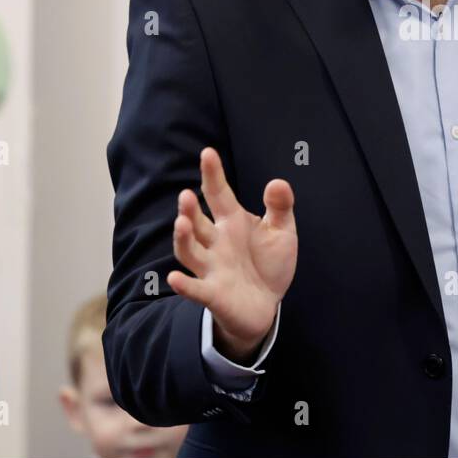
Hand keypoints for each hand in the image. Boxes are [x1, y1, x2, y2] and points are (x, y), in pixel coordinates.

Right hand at [166, 147, 296, 361]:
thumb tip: (277, 182)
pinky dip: (184, 285)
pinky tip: (175, 279)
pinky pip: (195, 289)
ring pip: (189, 251)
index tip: (208, 153)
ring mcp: (211, 267)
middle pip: (197, 222)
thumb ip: (280, 207)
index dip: (212, 174)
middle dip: (189, 209)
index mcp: (231, 222)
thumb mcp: (282, 232)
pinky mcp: (212, 294)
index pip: (218, 194)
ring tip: (181, 223)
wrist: (266, 305)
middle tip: (186, 195)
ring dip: (182, 238)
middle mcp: (215, 242)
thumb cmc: (269, 264)